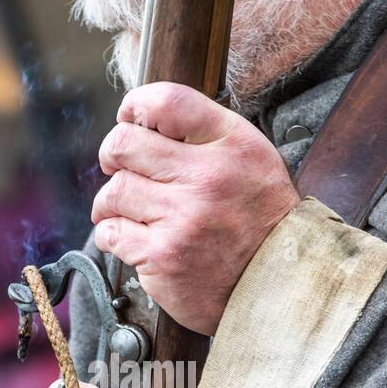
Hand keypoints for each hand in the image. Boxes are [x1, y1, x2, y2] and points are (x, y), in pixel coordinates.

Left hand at [92, 82, 299, 334]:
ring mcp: (183, 219)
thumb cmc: (258, 222)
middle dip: (111, 154)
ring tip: (124, 210)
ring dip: (110, 201)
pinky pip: (112, 233)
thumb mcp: (252, 161)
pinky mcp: (163, 257)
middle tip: (115, 165)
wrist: (275, 286)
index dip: (136, 105)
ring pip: (114, 191)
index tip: (129, 119)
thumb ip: (206, 135)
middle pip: (124, 144)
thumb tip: (143, 122)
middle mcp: (208, 178)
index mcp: (233, 146)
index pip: (169, 101)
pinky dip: (112, 234)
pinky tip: (130, 238)